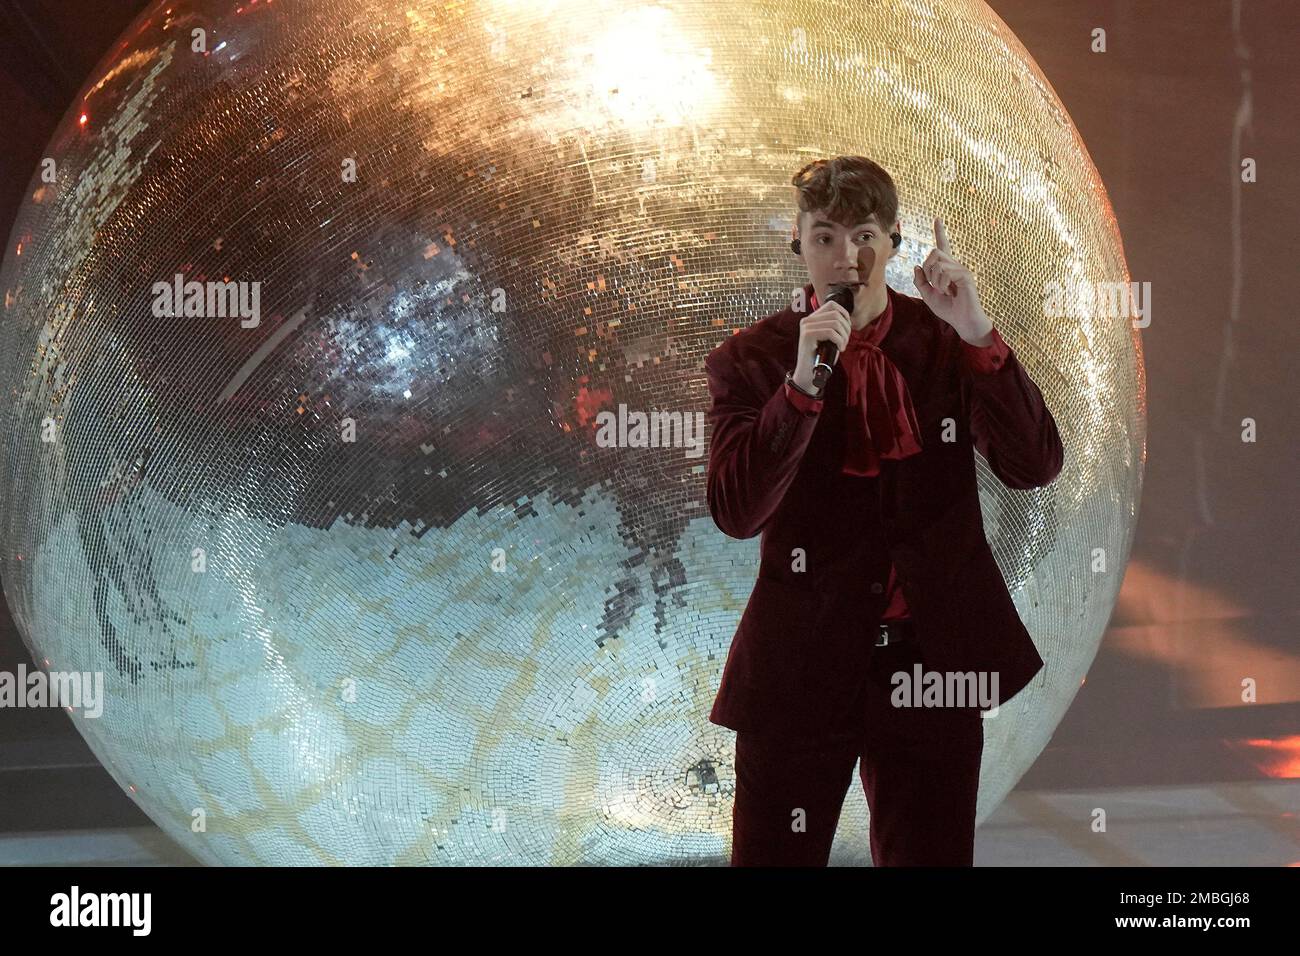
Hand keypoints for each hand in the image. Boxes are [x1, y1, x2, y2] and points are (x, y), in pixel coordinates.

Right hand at [792, 300, 850, 391]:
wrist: (807, 374)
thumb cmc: (820, 357)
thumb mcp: (827, 339)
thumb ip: (833, 327)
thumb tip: (847, 320)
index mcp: (812, 319)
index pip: (832, 305)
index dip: (845, 314)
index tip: (847, 328)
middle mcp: (807, 320)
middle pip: (836, 314)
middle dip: (846, 328)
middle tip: (845, 341)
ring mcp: (806, 327)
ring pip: (835, 323)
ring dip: (844, 336)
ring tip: (842, 345)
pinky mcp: (807, 335)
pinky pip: (831, 332)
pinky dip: (839, 341)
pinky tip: (839, 349)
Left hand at [912, 217, 993, 344]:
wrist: (962, 321)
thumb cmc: (948, 309)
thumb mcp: (928, 295)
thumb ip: (921, 281)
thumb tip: (916, 266)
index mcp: (946, 269)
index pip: (942, 247)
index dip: (940, 232)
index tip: (937, 219)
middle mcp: (954, 266)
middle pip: (934, 253)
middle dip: (927, 269)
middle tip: (934, 285)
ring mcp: (961, 269)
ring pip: (938, 263)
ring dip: (934, 280)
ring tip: (944, 291)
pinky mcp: (965, 275)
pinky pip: (945, 272)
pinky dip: (941, 284)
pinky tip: (949, 292)